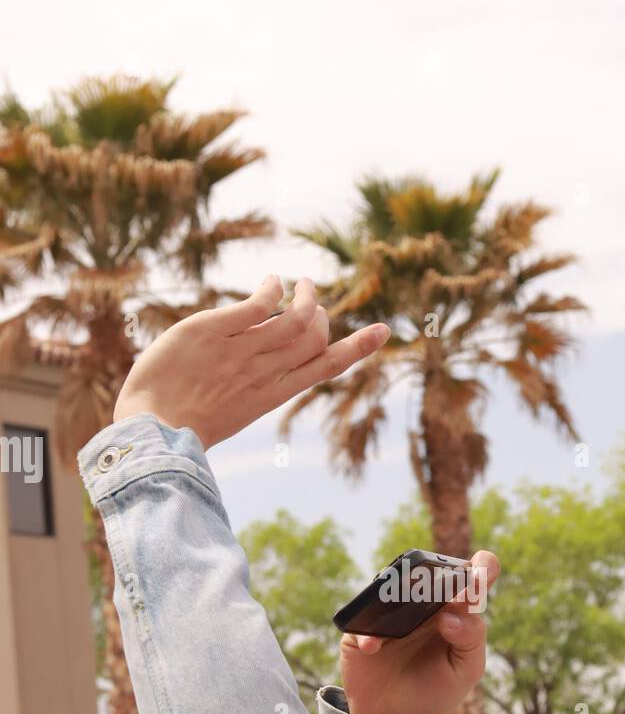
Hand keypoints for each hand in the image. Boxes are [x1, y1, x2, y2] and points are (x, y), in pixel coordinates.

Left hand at [114, 276, 389, 448]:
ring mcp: (241, 351)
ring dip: (306, 295)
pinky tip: (272, 281)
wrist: (150, 431)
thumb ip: (253, 385)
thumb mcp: (229, 410)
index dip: (358, 349)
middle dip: (321, 315)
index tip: (383, 330)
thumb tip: (267, 365)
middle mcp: (263, 372)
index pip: (325, 368)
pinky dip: (274, 288)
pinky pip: (259, 304)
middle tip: (312, 299)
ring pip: (295, 319)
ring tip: (303, 284)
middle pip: (316, 338)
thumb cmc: (182, 425)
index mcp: (271, 395)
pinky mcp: (215, 331)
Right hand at [339, 551, 499, 713]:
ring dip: (397, 591)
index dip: (482, 567)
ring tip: (406, 602)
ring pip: (391, 588)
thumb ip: (471, 639)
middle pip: (430, 573)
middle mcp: (424, 604)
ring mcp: (391, 613)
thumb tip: (450, 615)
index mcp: (455, 610)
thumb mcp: (466, 671)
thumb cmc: (437, 691)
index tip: (480, 577)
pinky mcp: (364, 628)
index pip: (473, 578)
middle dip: (437, 572)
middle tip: (442, 586)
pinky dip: (368, 633)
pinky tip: (374, 647)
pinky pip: (363, 621)